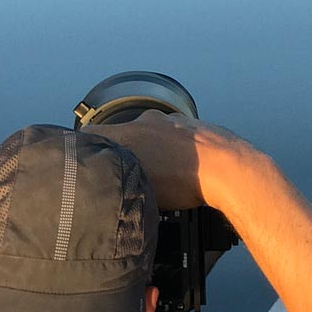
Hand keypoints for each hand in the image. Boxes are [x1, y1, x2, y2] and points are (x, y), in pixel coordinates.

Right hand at [97, 112, 256, 213]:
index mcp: (129, 134)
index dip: (84, 148)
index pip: (91, 133)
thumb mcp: (141, 190)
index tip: (83, 161)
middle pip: (121, 133)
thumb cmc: (185, 182)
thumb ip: (118, 182)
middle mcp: (147, 121)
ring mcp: (171, 120)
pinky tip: (177, 166)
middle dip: (119, 151)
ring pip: (148, 133)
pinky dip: (169, 147)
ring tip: (156, 173)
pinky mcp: (191, 124)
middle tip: (121, 173)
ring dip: (147, 148)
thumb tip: (107, 189)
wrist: (228, 169)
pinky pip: (171, 134)